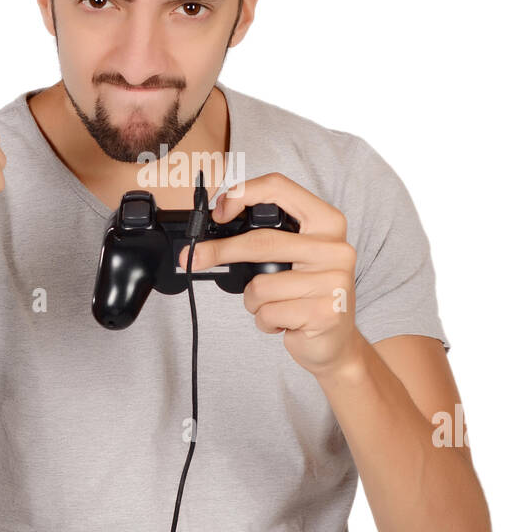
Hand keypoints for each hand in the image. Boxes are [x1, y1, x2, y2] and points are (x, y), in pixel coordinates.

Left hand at [177, 172, 362, 380]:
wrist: (335, 343)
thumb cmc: (307, 294)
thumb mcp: (296, 256)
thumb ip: (267, 237)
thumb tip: (216, 225)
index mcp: (326, 222)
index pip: (279, 188)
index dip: (242, 194)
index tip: (219, 212)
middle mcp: (336, 248)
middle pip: (262, 241)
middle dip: (222, 251)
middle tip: (195, 256)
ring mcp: (333, 281)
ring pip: (260, 286)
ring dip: (255, 302)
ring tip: (276, 305)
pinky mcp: (325, 313)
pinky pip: (268, 312)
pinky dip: (265, 321)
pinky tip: (285, 322)